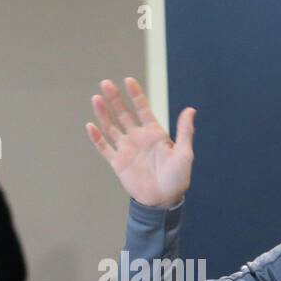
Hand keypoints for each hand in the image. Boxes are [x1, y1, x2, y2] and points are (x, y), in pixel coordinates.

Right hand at [86, 77, 194, 207]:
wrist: (164, 200)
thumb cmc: (178, 178)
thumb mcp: (184, 153)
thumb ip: (185, 131)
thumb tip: (190, 109)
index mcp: (154, 134)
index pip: (143, 110)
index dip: (136, 96)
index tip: (128, 80)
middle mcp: (138, 138)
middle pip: (123, 114)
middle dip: (115, 99)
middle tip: (106, 83)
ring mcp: (127, 149)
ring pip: (111, 127)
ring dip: (103, 113)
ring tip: (96, 98)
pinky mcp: (118, 162)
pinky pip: (104, 147)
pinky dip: (97, 137)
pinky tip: (90, 125)